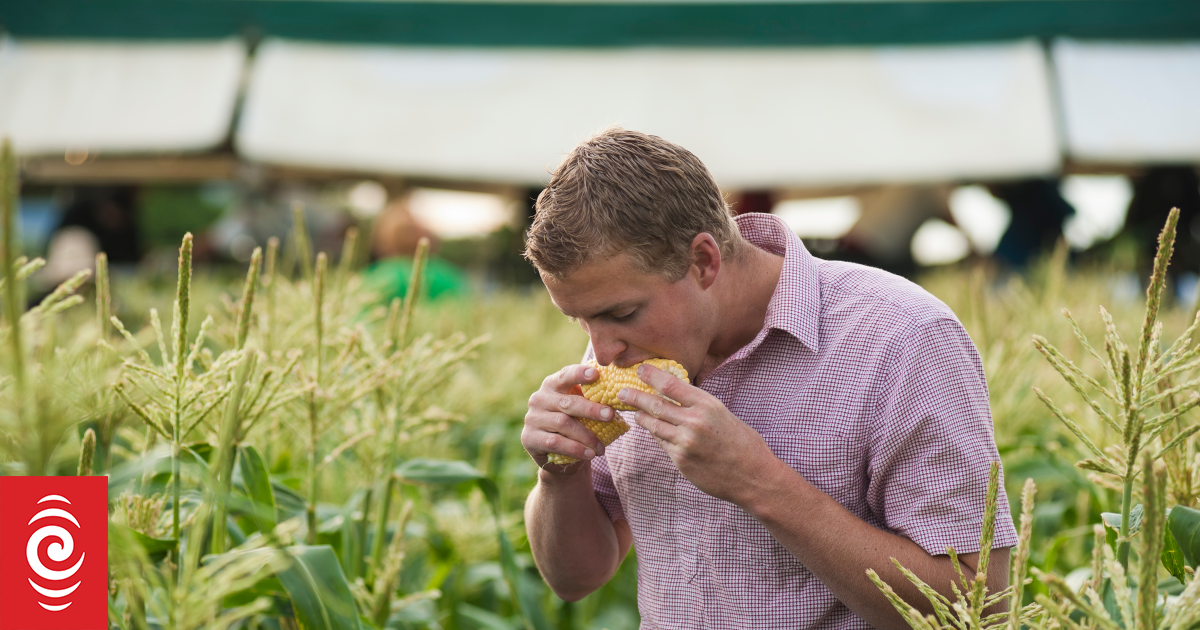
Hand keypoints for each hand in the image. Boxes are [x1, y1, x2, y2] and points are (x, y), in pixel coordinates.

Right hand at [523, 364, 618, 473]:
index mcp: (552, 385)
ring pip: (562, 424)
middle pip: (567, 402)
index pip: (565, 375)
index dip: (579, 373)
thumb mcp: (581, 409)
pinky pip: (555, 443)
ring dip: (586, 436)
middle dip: (591, 409)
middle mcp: (539, 398)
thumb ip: (592, 398)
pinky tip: (589, 454)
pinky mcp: (529, 438)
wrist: (556, 454)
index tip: (596, 374)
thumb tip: (623, 393)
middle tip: (611, 415)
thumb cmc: (575, 424)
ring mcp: (532, 418)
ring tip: (601, 447)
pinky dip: (575, 449)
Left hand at [618, 364, 778, 505]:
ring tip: (633, 410)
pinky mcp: (681, 461)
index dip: (651, 376)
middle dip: (635, 396)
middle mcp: (694, 422)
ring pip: (654, 425)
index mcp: (708, 405)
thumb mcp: (724, 414)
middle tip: (621, 391)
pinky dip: (656, 435)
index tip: (639, 369)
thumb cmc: (744, 443)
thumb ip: (699, 405)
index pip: (671, 385)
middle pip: (655, 404)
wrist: (754, 477)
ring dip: (641, 417)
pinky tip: (652, 430)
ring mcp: (685, 443)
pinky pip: (662, 443)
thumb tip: (675, 394)